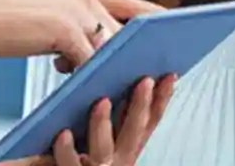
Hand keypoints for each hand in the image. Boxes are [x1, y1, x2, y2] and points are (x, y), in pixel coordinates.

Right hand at [0, 0, 163, 71]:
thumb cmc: (9, 21)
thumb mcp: (48, 18)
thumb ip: (73, 29)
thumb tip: (93, 56)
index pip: (127, 3)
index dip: (151, 16)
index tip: (170, 28)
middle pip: (125, 28)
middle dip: (139, 51)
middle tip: (154, 70)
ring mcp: (76, 12)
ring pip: (111, 47)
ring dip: (117, 68)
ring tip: (123, 86)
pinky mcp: (65, 31)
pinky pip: (90, 60)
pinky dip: (92, 76)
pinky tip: (86, 88)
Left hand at [51, 74, 176, 165]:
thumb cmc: (84, 159)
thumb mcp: (106, 140)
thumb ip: (113, 118)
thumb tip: (113, 81)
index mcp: (127, 149)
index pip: (149, 122)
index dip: (161, 100)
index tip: (170, 76)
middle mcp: (119, 160)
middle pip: (134, 131)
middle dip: (141, 106)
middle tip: (145, 81)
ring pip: (104, 147)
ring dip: (103, 123)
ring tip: (102, 101)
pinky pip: (70, 162)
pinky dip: (67, 149)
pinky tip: (64, 133)